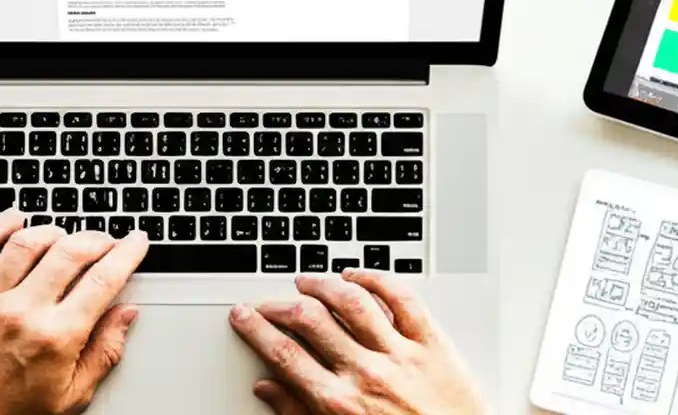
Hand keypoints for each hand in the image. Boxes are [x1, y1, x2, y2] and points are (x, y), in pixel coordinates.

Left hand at [0, 209, 149, 414]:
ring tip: (67, 236)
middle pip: (69, 252)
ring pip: (26, 243)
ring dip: (53, 231)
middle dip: (97, 239)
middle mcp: (24, 312)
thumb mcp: (71, 397)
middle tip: (107, 241)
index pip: (103, 281)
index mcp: (56, 338)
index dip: (127, 254)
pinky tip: (13, 219)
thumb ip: (103, 353)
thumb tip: (124, 317)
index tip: (136, 242)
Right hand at [229, 269, 485, 414]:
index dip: (256, 329)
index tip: (244, 316)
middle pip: (311, 320)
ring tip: (307, 282)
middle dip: (280, 305)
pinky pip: (403, 299)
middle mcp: (367, 374)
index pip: (284, 354)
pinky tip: (357, 276)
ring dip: (323, 284)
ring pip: (352, 300)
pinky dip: (376, 279)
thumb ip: (299, 413)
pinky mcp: (433, 345)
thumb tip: (268, 389)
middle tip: (267, 301)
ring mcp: (401, 355)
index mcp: (340, 404)